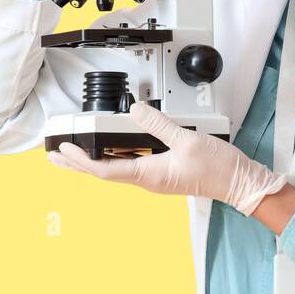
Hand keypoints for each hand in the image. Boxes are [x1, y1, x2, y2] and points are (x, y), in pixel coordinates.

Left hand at [46, 101, 287, 216]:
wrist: (240, 182)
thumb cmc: (218, 168)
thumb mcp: (187, 139)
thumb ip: (158, 124)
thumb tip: (135, 110)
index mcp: (148, 174)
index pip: (103, 171)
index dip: (80, 161)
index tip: (63, 151)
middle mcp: (147, 180)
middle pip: (102, 173)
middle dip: (76, 165)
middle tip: (54, 157)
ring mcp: (154, 177)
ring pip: (114, 169)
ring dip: (91, 161)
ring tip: (73, 154)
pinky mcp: (162, 172)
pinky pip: (130, 165)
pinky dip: (112, 158)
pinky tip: (109, 149)